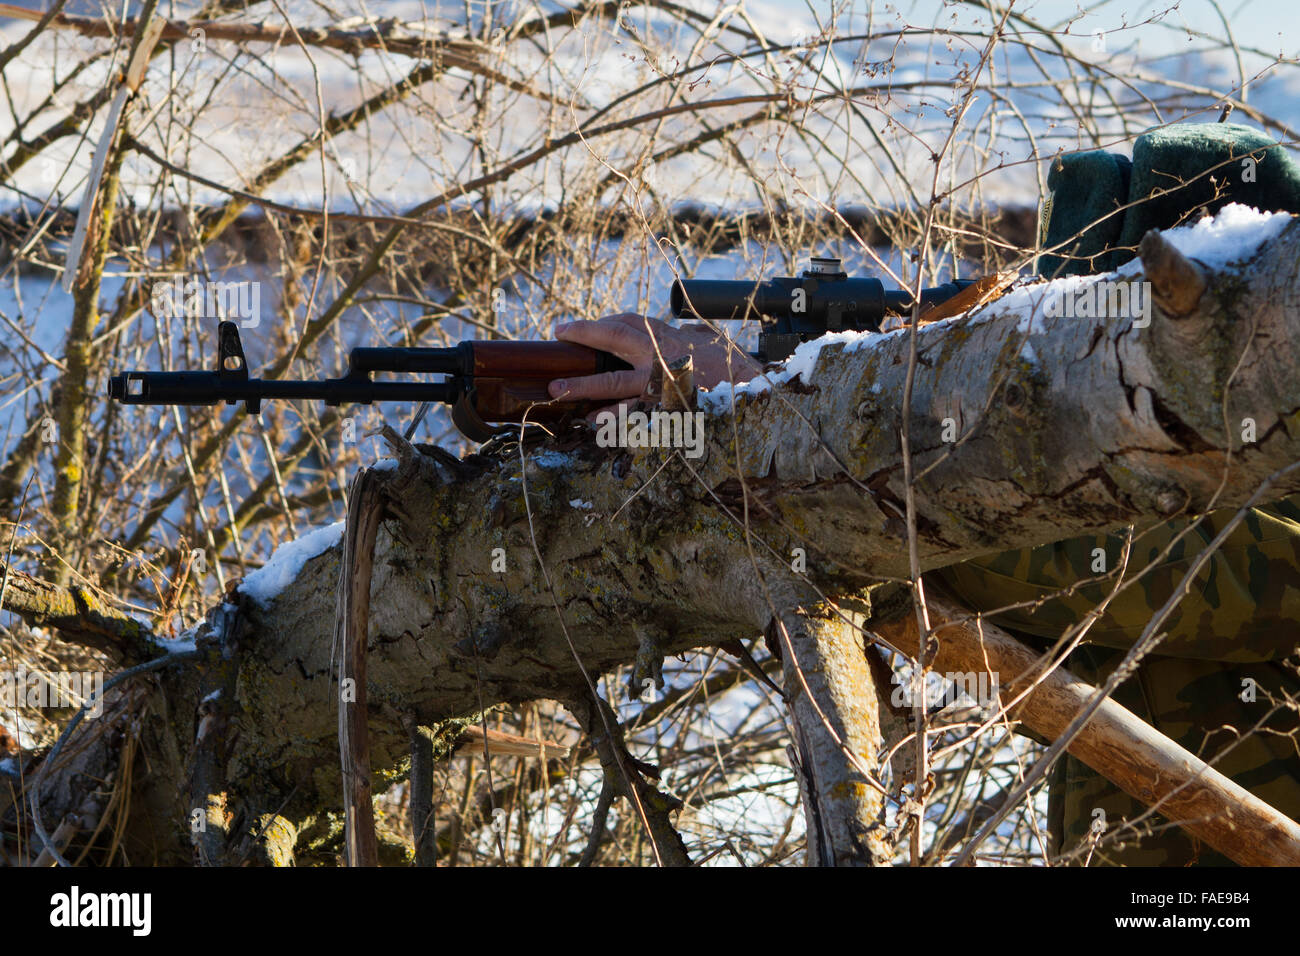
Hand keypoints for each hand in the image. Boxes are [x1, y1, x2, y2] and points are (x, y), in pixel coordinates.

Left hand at [547, 314, 760, 404]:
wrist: (752, 389)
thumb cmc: (732, 366)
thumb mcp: (711, 341)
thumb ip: (693, 336)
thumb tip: (690, 332)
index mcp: (668, 336)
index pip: (628, 321)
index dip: (601, 323)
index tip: (579, 328)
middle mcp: (660, 353)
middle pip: (613, 339)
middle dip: (583, 335)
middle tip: (558, 333)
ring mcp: (659, 382)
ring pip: (612, 381)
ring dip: (582, 385)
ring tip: (556, 389)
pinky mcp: (662, 408)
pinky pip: (629, 414)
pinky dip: (610, 418)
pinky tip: (593, 421)